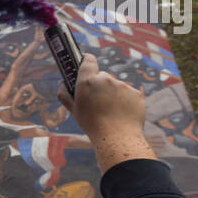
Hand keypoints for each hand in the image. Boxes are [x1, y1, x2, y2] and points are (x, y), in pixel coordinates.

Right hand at [56, 55, 154, 173]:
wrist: (117, 137)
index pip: (88, 60)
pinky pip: (129, 94)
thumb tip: (61, 86)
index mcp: (88, 81)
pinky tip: (122, 114)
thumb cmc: (92, 125)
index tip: (86, 61)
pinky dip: (126, 101)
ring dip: (113, 94)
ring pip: (116, 86)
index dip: (87, 60)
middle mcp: (106, 79)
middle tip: (98, 101)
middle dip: (100, 85)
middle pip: (103, 76)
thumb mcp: (74, 111)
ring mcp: (123, 85)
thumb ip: (66, 96)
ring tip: (111, 112)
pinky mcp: (135, 93)